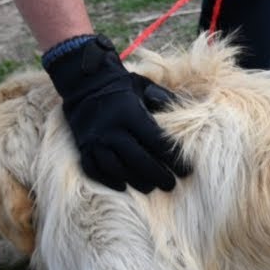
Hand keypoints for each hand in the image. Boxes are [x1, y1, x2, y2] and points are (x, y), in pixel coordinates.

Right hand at [43, 35, 190, 192]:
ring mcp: (94, 139)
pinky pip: (92, 169)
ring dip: (134, 180)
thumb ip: (166, 101)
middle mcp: (111, 128)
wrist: (85, 82)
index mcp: (130, 113)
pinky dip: (107, 180)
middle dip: (157, 175)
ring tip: (150, 187)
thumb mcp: (146, 87)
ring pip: (115, 168)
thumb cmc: (124, 88)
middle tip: (171, 185)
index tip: (187, 171)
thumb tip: (186, 117)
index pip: (157, 142)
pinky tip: (123, 186)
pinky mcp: (82, 147)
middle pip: (137, 159)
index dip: (174, 160)